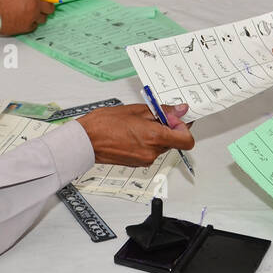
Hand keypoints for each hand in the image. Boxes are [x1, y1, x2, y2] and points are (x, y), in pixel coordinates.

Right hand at [0, 0, 57, 34]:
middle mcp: (35, 4)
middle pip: (51, 7)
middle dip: (48, 7)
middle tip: (43, 7)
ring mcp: (33, 16)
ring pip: (44, 18)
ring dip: (39, 16)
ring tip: (30, 14)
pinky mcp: (28, 26)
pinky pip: (35, 25)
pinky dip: (31, 23)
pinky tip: (24, 20)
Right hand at [78, 103, 194, 166]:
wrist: (86, 141)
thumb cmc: (104, 124)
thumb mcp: (137, 110)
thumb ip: (161, 111)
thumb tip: (178, 110)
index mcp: (154, 137)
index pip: (186, 139)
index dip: (184, 126)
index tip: (175, 117)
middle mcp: (152, 152)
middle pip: (174, 141)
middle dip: (168, 128)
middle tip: (156, 115)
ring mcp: (144, 159)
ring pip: (162, 146)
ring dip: (157, 134)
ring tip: (140, 123)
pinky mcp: (137, 162)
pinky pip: (150, 151)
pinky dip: (147, 141)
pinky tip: (134, 132)